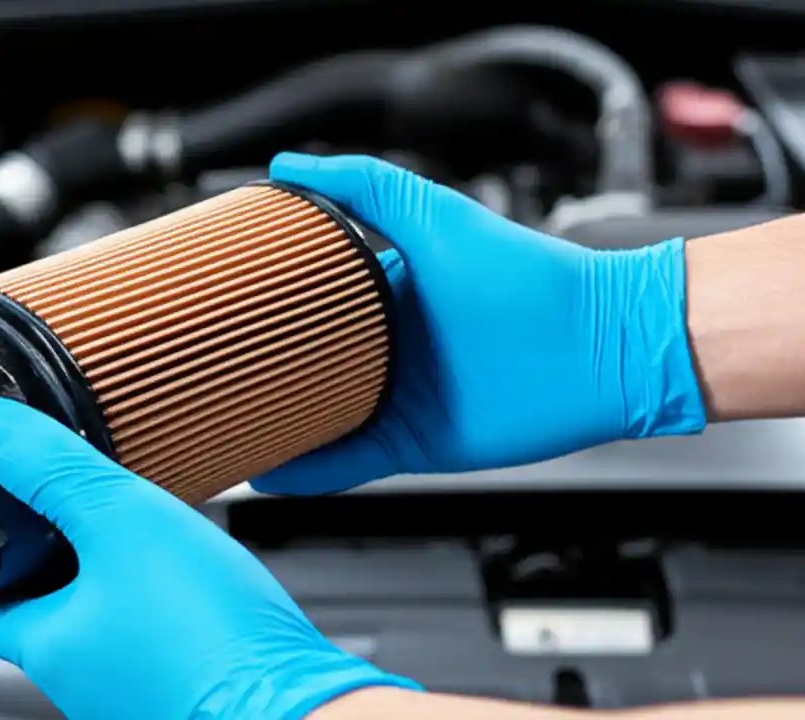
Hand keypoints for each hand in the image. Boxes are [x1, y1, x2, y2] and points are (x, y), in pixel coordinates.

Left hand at [0, 397, 420, 719]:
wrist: (297, 707)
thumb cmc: (210, 637)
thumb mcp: (122, 522)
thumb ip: (55, 472)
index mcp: (53, 647)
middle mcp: (89, 683)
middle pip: (50, 613)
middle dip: (59, 563)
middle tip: (75, 512)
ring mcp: (142, 692)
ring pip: (110, 627)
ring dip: (117, 583)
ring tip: (142, 535)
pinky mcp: (195, 692)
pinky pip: (163, 642)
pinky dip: (166, 609)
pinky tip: (199, 584)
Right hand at [252, 153, 706, 494]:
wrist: (600, 347)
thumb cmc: (525, 277)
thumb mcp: (433, 214)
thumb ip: (364, 184)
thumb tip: (288, 166)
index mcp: (387, 292)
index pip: (309, 298)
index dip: (265, 302)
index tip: (217, 304)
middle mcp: (388, 346)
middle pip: (306, 362)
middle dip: (259, 370)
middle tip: (204, 374)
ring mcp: (398, 396)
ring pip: (319, 415)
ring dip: (275, 425)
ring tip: (217, 428)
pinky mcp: (414, 443)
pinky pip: (348, 461)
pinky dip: (308, 471)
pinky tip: (267, 472)